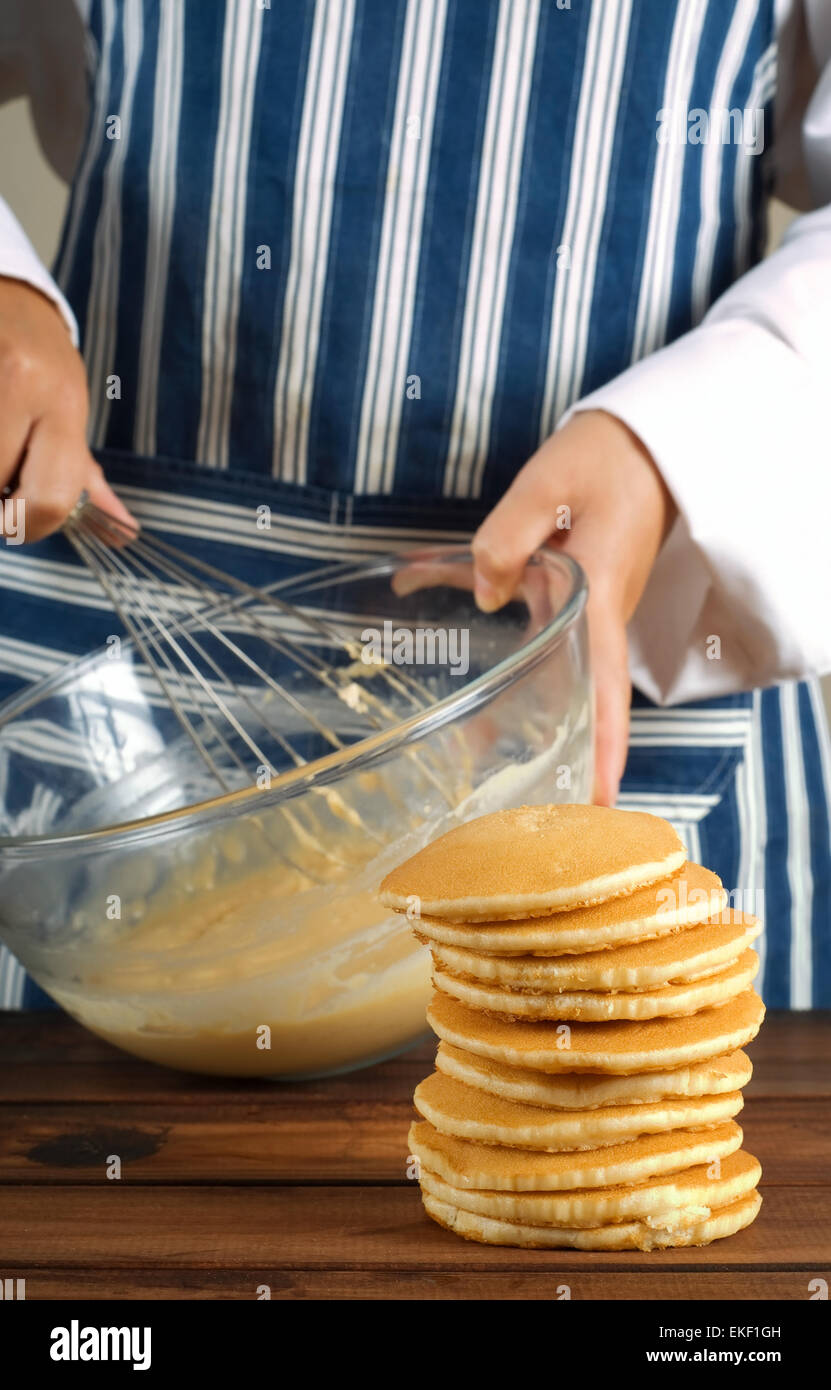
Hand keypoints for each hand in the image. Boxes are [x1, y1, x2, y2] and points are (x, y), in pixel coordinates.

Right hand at [0, 276, 132, 541]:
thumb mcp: (71, 412)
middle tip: (1, 487)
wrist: (10, 296)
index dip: (30, 524)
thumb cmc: (43, 363)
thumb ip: (87, 478)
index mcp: (62, 406)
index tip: (17, 519)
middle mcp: (22, 385)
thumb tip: (125, 532)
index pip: (51, 498)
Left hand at [471, 410, 674, 805]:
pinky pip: (562, 654)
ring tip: (511, 777)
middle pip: (595, 705)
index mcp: (601, 597)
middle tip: (550, 817)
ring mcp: (597, 613)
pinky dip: (536, 685)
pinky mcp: (584, 602)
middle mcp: (603, 617)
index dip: (604, 748)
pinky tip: (490, 699)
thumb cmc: (601, 460)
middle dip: (581, 763)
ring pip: (578, 687)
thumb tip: (485, 596)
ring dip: (557, 733)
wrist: (645, 445)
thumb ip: (506, 539)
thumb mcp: (546, 484)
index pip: (605, 686)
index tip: (599, 802)